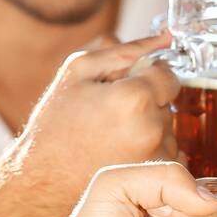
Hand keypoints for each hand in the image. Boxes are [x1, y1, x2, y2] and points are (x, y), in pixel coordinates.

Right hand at [15, 33, 179, 205]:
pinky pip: (171, 152)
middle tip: (110, 115)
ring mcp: (158, 156)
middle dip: (147, 102)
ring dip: (150, 126)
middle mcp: (153, 128)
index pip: (167, 72)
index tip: (122, 87)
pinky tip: (123, 153)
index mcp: (135, 97)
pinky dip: (153, 150)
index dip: (145, 76)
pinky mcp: (158, 177)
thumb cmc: (56, 124)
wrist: (45, 180)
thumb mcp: (80, 71)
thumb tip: (166, 36)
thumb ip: (127, 49)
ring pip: (170, 126)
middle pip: (168, 100)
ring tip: (113, 137)